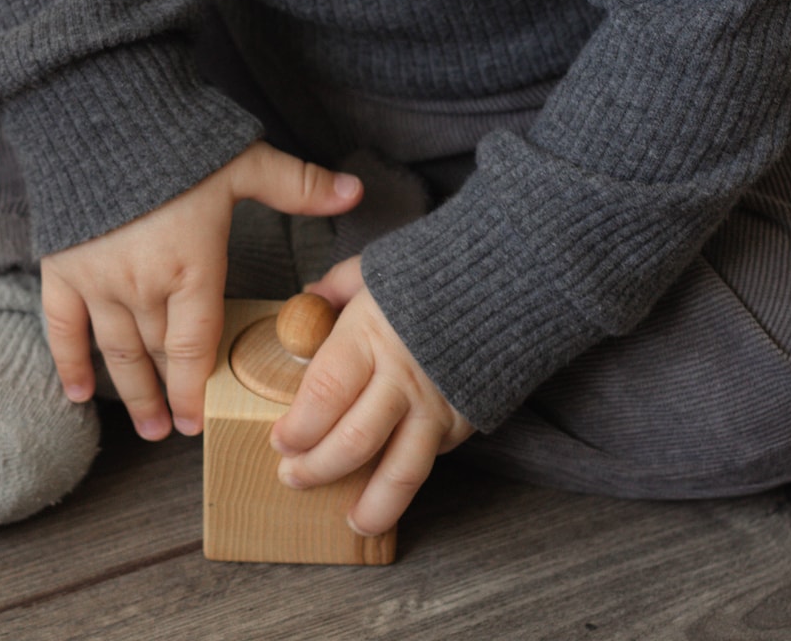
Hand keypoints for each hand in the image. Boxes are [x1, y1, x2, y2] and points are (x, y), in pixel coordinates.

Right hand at [40, 142, 362, 440]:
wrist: (99, 112)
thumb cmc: (175, 141)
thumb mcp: (244, 162)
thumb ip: (298, 185)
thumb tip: (356, 192)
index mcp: (191, 267)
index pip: (196, 346)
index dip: (197, 389)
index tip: (199, 420)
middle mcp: (143, 286)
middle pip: (159, 355)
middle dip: (169, 396)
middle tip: (176, 430)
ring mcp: (98, 282)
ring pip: (117, 352)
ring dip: (132, 393)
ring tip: (146, 426)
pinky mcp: (61, 271)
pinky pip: (63, 329)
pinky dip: (68, 363)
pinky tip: (76, 395)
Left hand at [271, 257, 474, 535]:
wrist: (510, 280)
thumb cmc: (432, 274)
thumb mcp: (375, 269)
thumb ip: (335, 289)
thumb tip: (303, 302)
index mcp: (370, 336)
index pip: (324, 393)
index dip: (299, 427)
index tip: (280, 441)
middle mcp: (402, 377)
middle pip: (352, 441)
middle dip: (316, 468)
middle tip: (292, 477)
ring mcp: (437, 405)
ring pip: (400, 471)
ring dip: (371, 503)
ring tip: (352, 520)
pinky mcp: (463, 421)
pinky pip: (429, 459)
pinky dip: (406, 480)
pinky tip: (386, 490)